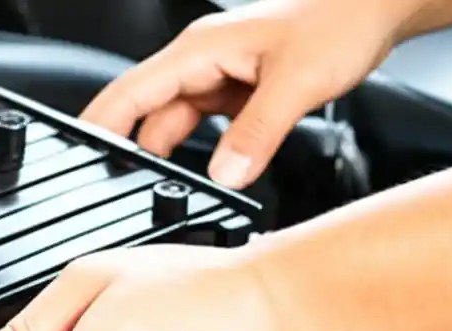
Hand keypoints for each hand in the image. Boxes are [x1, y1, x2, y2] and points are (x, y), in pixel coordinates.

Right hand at [82, 0, 413, 188]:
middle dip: (133, 151)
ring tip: (173, 188)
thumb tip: (225, 175)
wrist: (375, 6)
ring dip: (174, 154)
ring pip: (175, 121)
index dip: (100, 127)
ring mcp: (218, 75)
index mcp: (198, 50)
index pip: (129, 92)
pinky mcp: (237, 89)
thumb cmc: (339, 21)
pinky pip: (204, 124)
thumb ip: (257, 134)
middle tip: (128, 191)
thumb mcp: (297, 83)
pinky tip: (214, 169)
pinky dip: (204, 150)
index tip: (76, 157)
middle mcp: (200, 61)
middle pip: (145, 112)